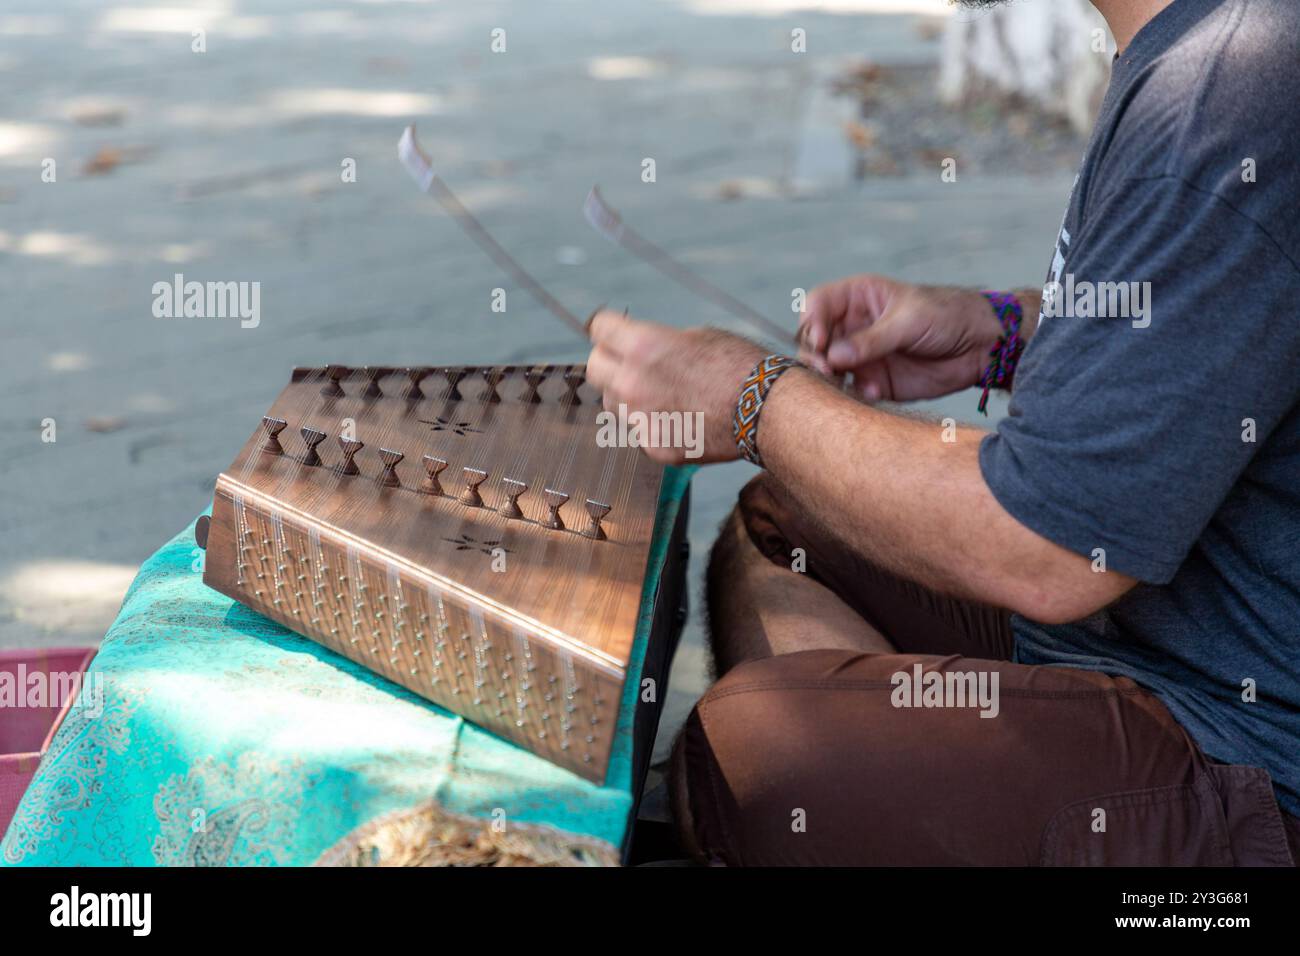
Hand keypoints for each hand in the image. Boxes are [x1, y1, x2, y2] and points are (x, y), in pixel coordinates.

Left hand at [585, 310, 765, 463]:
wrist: (768, 410)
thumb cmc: (740, 366)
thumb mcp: (697, 337)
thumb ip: (658, 344)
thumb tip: (639, 350)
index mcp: (642, 345)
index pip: (598, 330)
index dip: (609, 330)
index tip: (616, 334)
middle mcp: (632, 383)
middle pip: (594, 368)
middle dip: (609, 362)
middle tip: (629, 364)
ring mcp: (641, 419)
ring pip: (614, 403)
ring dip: (629, 396)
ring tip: (664, 394)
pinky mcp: (655, 448)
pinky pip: (640, 431)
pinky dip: (655, 425)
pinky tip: (683, 419)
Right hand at [798, 275, 1003, 401]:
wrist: (980, 345)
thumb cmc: (947, 315)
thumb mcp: (909, 320)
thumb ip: (872, 339)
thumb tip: (834, 356)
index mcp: (857, 298)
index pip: (818, 306)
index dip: (813, 323)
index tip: (822, 342)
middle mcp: (852, 328)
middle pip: (815, 341)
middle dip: (816, 356)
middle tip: (828, 371)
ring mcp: (860, 356)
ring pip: (827, 370)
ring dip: (830, 380)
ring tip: (845, 385)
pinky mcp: (873, 382)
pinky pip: (851, 391)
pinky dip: (855, 395)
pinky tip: (873, 393)